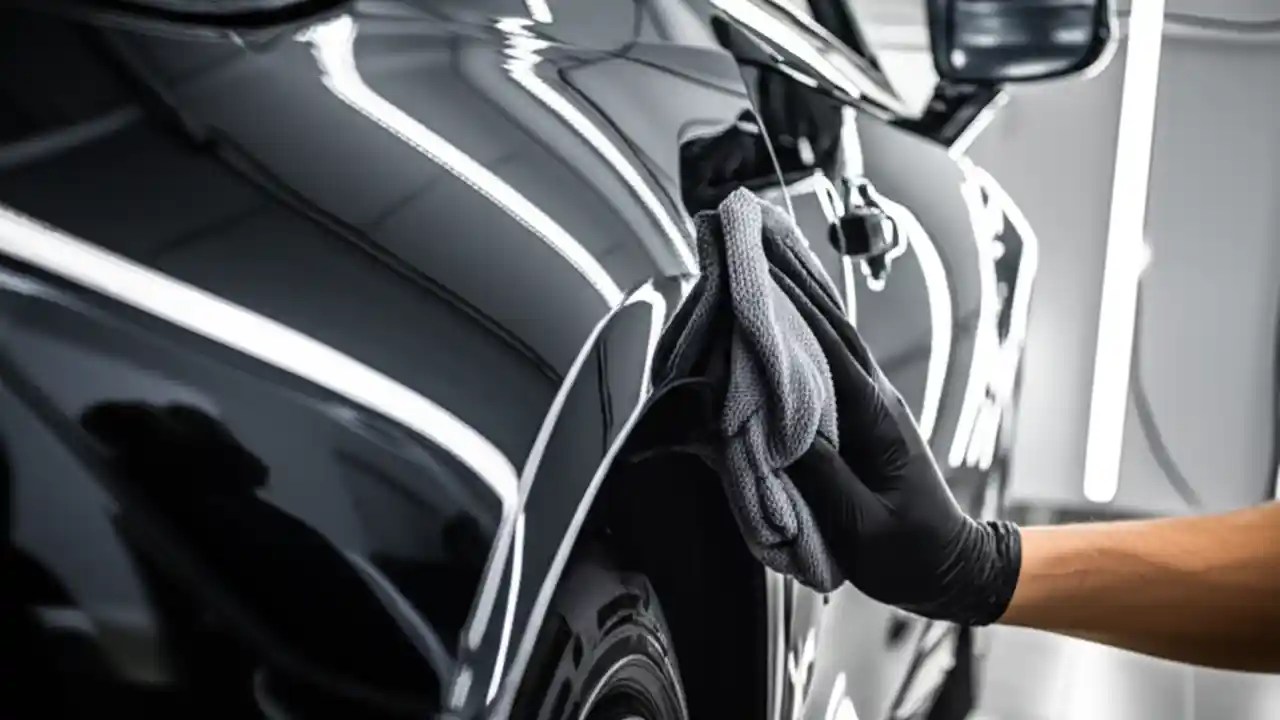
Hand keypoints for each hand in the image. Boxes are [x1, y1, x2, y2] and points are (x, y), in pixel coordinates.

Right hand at [781, 286, 1020, 624]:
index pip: (828, 349)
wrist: (952, 568)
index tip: (758, 271)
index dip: (792, 307)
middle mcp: (877, 401)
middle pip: (831, 328)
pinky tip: (790, 319)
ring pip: (833, 340)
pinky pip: (830, 365)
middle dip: (793, 283)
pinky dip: (808, 333)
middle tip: (756, 244)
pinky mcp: (864, 419)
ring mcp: (873, 406)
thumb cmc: (911, 553)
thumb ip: (819, 474)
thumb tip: (775, 428)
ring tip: (768, 262)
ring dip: (801, 300)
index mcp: (876, 419)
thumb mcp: (860, 524)